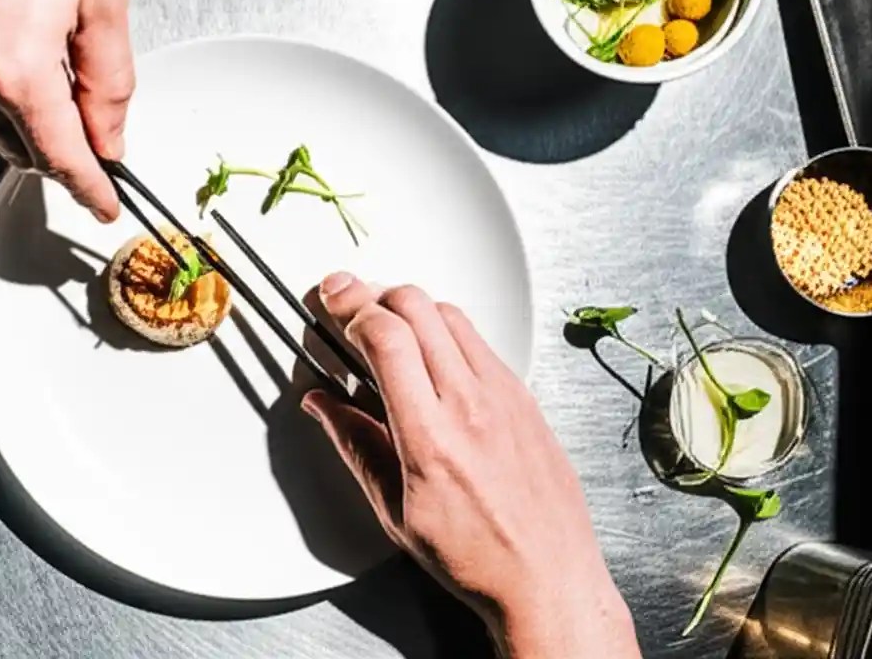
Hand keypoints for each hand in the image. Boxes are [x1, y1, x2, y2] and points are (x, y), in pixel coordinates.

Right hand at [0, 0, 134, 221]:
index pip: (62, 159)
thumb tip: (110, 137)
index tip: (103, 202)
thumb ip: (109, 79)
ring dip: (17, 132)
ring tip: (44, 96)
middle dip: (60, 153)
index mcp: (19, 71)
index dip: (90, 187)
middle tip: (88, 137)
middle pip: (22, 154)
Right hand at [301, 273, 640, 658]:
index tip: (331, 298)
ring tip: (384, 323)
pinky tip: (429, 352)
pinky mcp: (524, 396)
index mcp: (431, 438)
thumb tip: (323, 405)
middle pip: (417, 307)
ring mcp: (504, 395)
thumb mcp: (395, 511)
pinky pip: (479, 340)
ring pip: (451, 314)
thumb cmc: (478, 557)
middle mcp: (472, 405)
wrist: (548, 578)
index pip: (387, 338)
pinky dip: (444, 329)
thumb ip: (355, 446)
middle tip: (347, 300)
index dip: (350, 306)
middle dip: (372, 293)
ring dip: (410, 306)